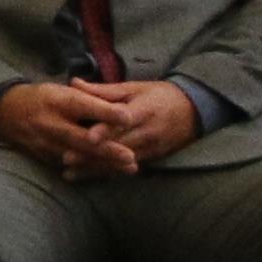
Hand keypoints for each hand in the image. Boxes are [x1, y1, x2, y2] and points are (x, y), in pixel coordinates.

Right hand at [0, 82, 134, 177]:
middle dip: (107, 149)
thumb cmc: (42, 99)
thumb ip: (90, 99)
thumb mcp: (62, 91)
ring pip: (77, 157)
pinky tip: (112, 172)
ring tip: (129, 167)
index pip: (83, 106)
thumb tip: (125, 111)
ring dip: (104, 163)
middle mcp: (49, 123)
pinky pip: (69, 166)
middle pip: (81, 138)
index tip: (128, 117)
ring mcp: (44, 143)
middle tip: (131, 156)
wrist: (3, 112)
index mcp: (56, 100)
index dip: (105, 112)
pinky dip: (92, 169)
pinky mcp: (43, 157)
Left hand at [78, 80, 204, 166]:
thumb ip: (103, 90)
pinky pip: (126, 168)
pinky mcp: (151, 159)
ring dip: (95, 168)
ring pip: (120, 161)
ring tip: (70, 173)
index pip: (122, 121)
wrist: (194, 111)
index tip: (89, 137)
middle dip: (92, 154)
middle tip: (67, 158)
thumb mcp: (133, 88)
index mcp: (143, 110)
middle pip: (118, 146)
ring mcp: (150, 148)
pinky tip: (86, 178)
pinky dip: (106, 173)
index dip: (106, 130)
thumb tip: (73, 83)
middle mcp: (147, 132)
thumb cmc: (159, 95)